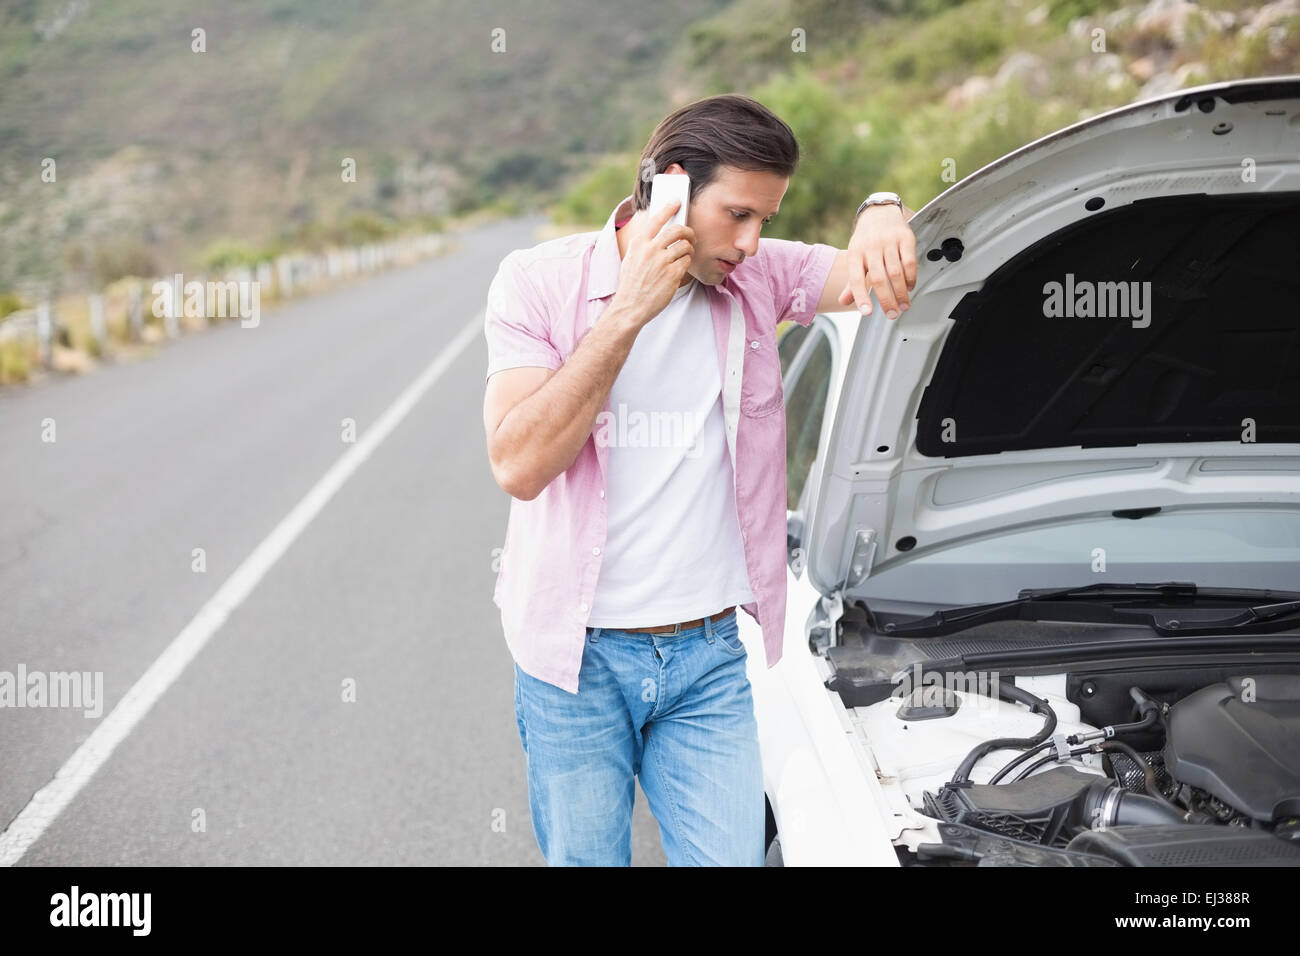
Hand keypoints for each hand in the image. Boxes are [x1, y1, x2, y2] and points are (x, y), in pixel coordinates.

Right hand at [611, 200, 694, 327]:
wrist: (630, 307)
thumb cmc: (631, 284)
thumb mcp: (631, 259)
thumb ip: (644, 245)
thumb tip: (661, 232)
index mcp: (639, 243)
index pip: (656, 220)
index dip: (668, 208)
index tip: (677, 202)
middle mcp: (650, 250)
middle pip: (677, 230)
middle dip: (688, 231)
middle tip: (691, 236)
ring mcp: (662, 262)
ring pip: (685, 246)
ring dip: (689, 249)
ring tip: (686, 255)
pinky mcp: (672, 274)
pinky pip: (686, 261)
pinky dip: (686, 263)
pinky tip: (680, 268)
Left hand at [838, 203, 916, 318]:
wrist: (880, 211)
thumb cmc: (866, 240)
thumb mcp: (855, 258)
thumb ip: (852, 282)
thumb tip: (842, 302)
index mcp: (855, 254)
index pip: (856, 279)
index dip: (860, 297)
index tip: (866, 312)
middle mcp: (871, 247)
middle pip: (879, 278)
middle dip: (886, 300)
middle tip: (892, 314)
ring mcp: (889, 241)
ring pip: (896, 272)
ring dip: (901, 292)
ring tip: (903, 305)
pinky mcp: (905, 237)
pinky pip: (909, 261)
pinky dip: (911, 277)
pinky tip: (910, 286)